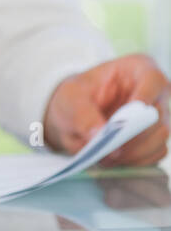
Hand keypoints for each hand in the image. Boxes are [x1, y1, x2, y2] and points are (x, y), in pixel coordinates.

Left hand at [43, 53, 169, 165]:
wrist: (74, 115)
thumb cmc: (76, 97)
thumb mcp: (70, 98)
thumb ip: (82, 115)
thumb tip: (100, 135)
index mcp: (138, 68)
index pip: (153, 80)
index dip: (143, 99)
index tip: (124, 121)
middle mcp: (155, 92)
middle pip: (158, 116)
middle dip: (133, 135)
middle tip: (109, 148)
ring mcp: (159, 117)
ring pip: (159, 138)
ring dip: (134, 152)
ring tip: (106, 156)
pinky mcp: (156, 139)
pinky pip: (155, 154)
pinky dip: (136, 161)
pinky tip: (115, 160)